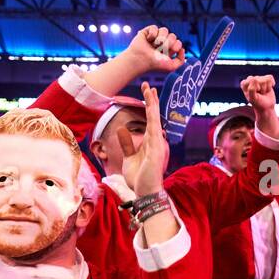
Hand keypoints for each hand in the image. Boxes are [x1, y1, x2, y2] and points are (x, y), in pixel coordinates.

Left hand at [119, 82, 168, 196]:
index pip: (150, 120)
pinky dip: (153, 121)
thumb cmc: (139, 177)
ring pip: (155, 121)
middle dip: (151, 101)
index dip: (148, 106)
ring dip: (152, 107)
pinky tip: (151, 111)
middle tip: (148, 85)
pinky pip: (154, 133)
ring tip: (150, 92)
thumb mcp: (129, 157)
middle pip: (154, 117)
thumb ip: (127, 143)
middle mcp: (156, 141)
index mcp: (150, 142)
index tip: (147, 92)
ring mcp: (157, 146)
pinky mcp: (156, 152)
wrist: (145, 193)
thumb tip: (121, 129)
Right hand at [127, 24, 186, 72]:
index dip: (175, 46)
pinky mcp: (147, 32)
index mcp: (168, 50)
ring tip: (154, 45)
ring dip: (160, 38)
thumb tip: (182, 49)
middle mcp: (162, 43)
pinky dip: (152, 34)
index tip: (169, 53)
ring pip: (165, 30)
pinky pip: (154, 27)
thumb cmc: (155, 65)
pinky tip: (148, 40)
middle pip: (173, 36)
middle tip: (160, 50)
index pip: (178, 43)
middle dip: (168, 43)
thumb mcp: (171, 67)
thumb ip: (181, 60)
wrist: (141, 60)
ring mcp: (155, 37)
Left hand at [240, 74, 276, 114]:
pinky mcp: (265, 78)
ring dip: (266, 88)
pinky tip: (268, 89)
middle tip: (259, 94)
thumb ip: (251, 89)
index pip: (252, 80)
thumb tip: (255, 79)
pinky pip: (270, 77)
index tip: (255, 95)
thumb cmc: (258, 103)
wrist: (266, 107)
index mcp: (244, 83)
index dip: (256, 88)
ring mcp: (258, 78)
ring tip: (263, 93)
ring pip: (265, 79)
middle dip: (261, 88)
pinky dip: (271, 84)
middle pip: (259, 79)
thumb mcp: (253, 99)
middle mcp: (250, 79)